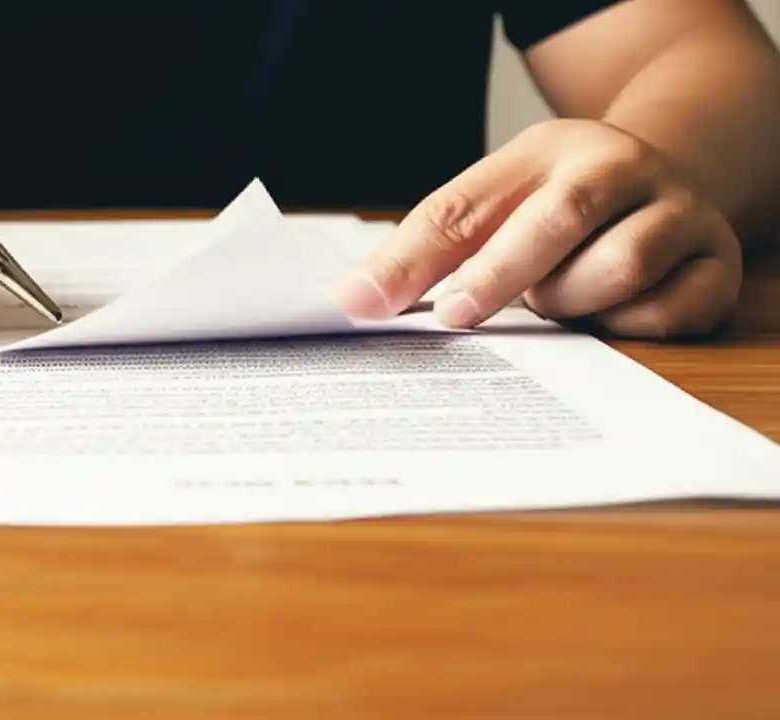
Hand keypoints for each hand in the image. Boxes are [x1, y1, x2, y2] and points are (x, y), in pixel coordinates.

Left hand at [338, 119, 742, 338]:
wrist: (674, 182)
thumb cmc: (560, 207)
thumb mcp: (492, 206)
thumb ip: (424, 252)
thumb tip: (351, 300)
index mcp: (546, 151)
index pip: (468, 203)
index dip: (418, 258)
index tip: (375, 304)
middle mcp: (619, 169)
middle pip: (558, 218)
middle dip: (499, 276)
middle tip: (459, 316)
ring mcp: (677, 213)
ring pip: (619, 268)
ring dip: (572, 302)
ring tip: (556, 301)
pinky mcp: (716, 264)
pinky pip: (667, 311)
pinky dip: (628, 325)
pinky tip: (609, 315)